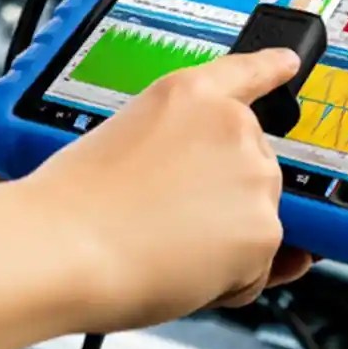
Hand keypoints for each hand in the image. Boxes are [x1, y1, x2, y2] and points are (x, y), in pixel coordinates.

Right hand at [20, 48, 306, 332]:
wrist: (60, 247)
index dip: (271, 68)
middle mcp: (234, 127)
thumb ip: (181, 151)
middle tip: (162, 222)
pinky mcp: (265, 229)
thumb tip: (226, 188)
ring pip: (254, 226)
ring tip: (162, 248)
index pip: (246, 74)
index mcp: (191, 95)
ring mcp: (255, 177)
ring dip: (223, 249)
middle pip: (252, 175)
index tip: (287, 63)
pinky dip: (226, 286)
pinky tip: (178, 273)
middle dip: (222, 206)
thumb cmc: (72, 206)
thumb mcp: (122, 144)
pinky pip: (256, 271)